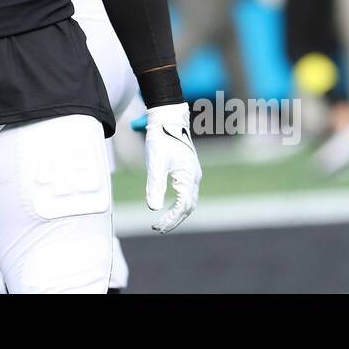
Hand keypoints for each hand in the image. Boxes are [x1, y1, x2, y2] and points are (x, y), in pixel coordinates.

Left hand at [145, 102, 201, 233]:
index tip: (157, 226)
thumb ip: (155, 185)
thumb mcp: (155, 162)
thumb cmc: (161, 138)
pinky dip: (178, 205)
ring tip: (161, 224)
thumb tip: (153, 209)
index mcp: (189, 176)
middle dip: (174, 220)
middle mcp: (194, 178)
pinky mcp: (188, 172)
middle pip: (188, 207)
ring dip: (176, 214)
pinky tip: (167, 208)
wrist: (168, 119)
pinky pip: (186, 194)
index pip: (183, 206)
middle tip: (157, 229)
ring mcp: (193, 175)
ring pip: (188, 202)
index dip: (171, 219)